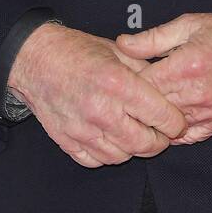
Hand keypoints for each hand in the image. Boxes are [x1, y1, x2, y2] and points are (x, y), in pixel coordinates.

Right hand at [8, 21, 187, 167]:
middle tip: (159, 132)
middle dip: (159, 141)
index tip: (176, 121)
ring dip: (133, 148)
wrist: (35, 59)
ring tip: (134, 133)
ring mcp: (82, 129)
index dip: (175, 122)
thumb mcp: (118, 51)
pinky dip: (107, 154)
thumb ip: (146, 71)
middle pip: (145, 144)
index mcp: (118, 83)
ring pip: (122, 157)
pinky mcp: (67, 141)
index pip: (161, 116)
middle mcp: (101, 110)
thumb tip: (170, 90)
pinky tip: (110, 139)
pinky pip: (96, 161)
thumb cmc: (78, 51)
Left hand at [114, 13, 211, 144]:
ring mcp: (207, 114)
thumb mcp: (188, 25)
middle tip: (130, 94)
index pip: (141, 85)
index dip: (128, 82)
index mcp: (184, 68)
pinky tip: (168, 118)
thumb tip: (122, 44)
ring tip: (148, 106)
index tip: (122, 77)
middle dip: (138, 102)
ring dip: (156, 118)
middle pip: (152, 109)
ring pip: (167, 126)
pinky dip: (175, 131)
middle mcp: (195, 95)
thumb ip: (153, 38)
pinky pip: (187, 137)